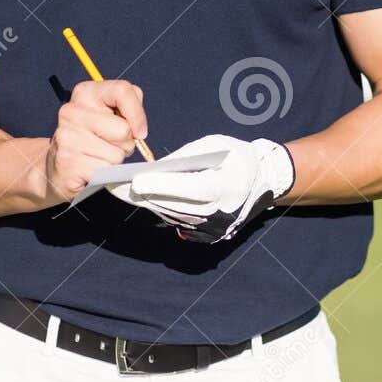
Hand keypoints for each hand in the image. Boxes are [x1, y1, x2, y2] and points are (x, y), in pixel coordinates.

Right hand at [43, 80, 147, 203]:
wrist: (57, 168)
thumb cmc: (93, 139)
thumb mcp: (111, 116)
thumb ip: (130, 111)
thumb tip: (139, 131)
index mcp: (85, 93)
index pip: (122, 90)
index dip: (138, 114)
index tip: (139, 131)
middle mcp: (72, 111)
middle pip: (124, 129)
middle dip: (126, 143)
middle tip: (110, 144)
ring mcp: (67, 137)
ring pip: (117, 154)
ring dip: (114, 160)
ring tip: (98, 156)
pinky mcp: (68, 163)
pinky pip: (106, 172)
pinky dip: (105, 175)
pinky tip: (90, 169)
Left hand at [108, 133, 295, 242]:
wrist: (264, 182)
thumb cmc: (238, 157)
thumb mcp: (216, 146)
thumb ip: (187, 156)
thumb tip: (156, 167)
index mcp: (227, 187)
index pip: (189, 188)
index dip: (160, 185)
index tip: (135, 180)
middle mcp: (220, 212)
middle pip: (175, 205)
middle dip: (145, 195)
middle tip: (116, 186)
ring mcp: (215, 227)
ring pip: (173, 216)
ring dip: (150, 203)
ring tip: (125, 191)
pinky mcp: (210, 235)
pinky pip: (179, 222)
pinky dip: (163, 209)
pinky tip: (147, 199)